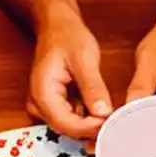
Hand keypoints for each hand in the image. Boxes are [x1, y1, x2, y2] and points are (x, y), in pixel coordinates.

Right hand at [27, 11, 111, 139]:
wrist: (56, 27)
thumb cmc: (67, 37)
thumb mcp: (84, 59)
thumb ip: (93, 87)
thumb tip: (104, 113)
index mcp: (42, 93)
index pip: (66, 124)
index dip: (91, 127)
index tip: (112, 122)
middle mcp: (38, 105)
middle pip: (68, 129)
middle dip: (93, 127)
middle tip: (117, 120)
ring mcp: (44, 107)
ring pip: (71, 127)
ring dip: (91, 123)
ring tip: (111, 113)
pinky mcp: (53, 106)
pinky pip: (72, 119)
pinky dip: (88, 117)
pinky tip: (101, 108)